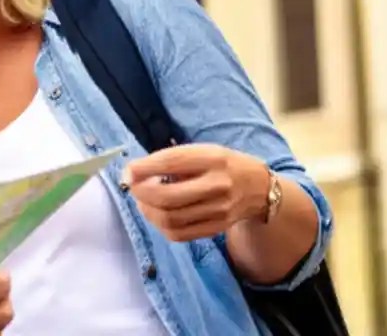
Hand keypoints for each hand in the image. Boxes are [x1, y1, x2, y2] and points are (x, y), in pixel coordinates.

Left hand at [122, 143, 269, 241]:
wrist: (259, 188)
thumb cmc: (221, 165)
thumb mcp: (202, 151)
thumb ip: (171, 160)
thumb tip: (133, 174)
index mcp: (213, 159)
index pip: (172, 163)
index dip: (144, 169)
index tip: (127, 172)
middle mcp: (218, 185)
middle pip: (168, 197)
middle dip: (142, 193)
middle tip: (134, 187)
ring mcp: (219, 211)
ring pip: (170, 219)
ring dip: (147, 210)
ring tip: (143, 201)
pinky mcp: (216, 228)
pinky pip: (179, 234)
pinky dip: (160, 225)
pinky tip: (157, 214)